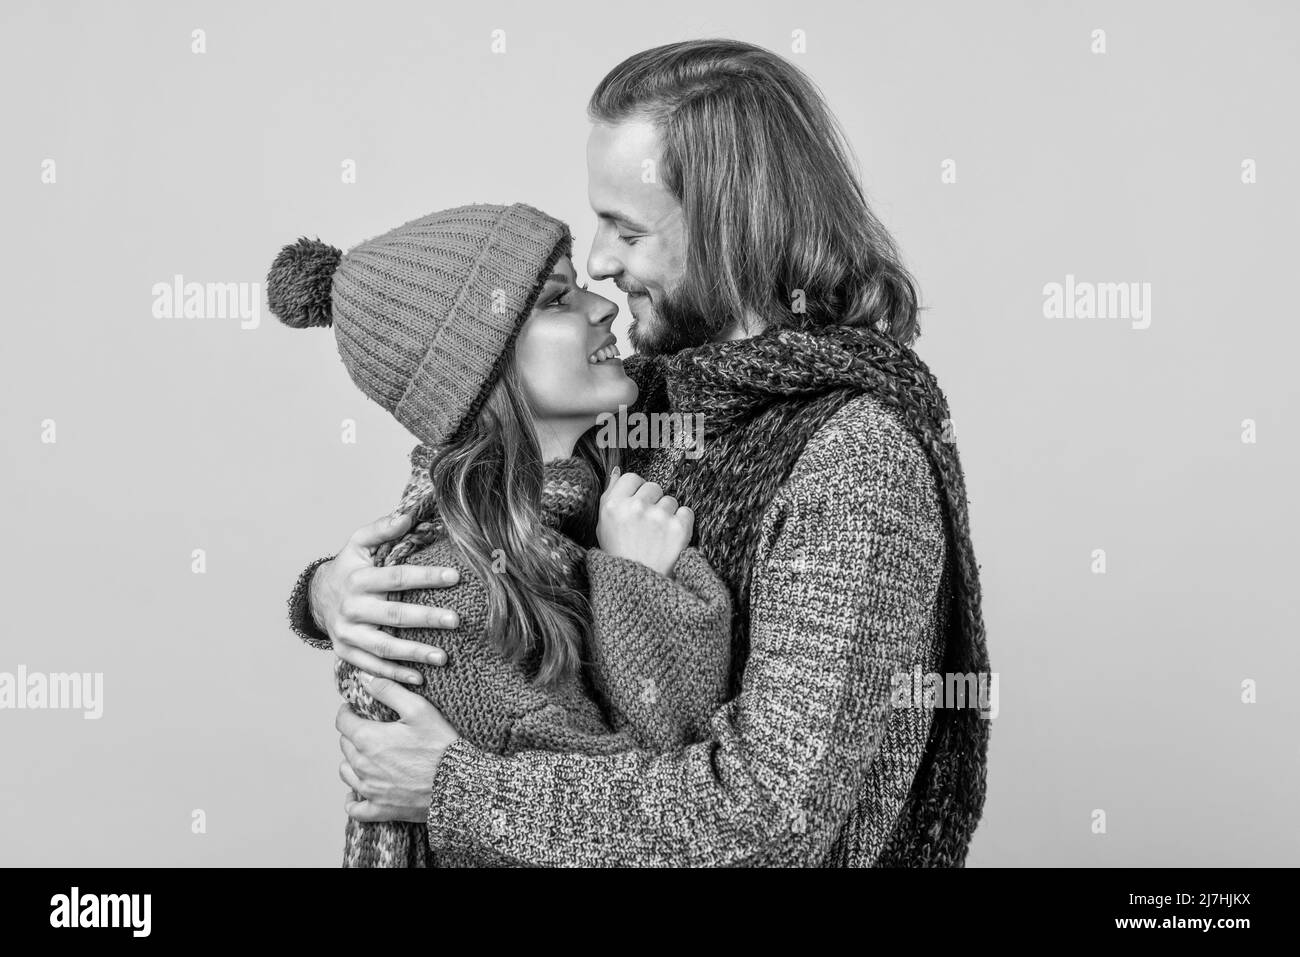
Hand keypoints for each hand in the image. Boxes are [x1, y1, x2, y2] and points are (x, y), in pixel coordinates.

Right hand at [309, 512, 461, 684]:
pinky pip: (373, 668)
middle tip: (456, 621)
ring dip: (415, 654)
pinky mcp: (346, 653)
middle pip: (394, 615)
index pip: (397, 577)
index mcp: (358, 579)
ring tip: (444, 657)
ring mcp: (347, 634)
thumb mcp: (358, 543)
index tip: (455, 577)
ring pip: (384, 647)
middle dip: (427, 618)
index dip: (427, 577)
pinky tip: (421, 678)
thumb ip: (381, 529)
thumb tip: (406, 516)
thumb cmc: (349, 567)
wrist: (317, 597)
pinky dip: (396, 675)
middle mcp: (351, 608)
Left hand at [337, 676, 461, 823]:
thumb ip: (388, 691)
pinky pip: (355, 808)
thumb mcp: (418, 709)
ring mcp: (370, 789)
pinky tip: (361, 792)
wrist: (458, 783)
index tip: (356, 708)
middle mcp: (362, 765)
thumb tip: (365, 678)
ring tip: (369, 755)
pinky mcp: (380, 809)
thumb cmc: (440, 744)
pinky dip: (354, 800)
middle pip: (344, 745)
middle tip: (371, 728)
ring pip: (346, 772)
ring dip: (353, 761)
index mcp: (368, 739)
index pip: (342, 721)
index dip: (348, 711)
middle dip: (353, 734)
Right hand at [596, 468, 693, 577]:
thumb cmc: (619, 556)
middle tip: (647, 526)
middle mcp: (635, 507)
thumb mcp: (603, 527)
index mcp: (613, 505)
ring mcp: (658, 517)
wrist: (638, 588)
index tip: (638, 506)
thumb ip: (610, 496)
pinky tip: (670, 539)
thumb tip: (616, 470)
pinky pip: (686, 512)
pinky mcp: (678, 528)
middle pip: (654, 487)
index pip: (632, 477)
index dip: (637, 491)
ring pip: (671, 500)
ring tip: (657, 536)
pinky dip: (682, 524)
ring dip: (667, 515)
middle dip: (653, 502)